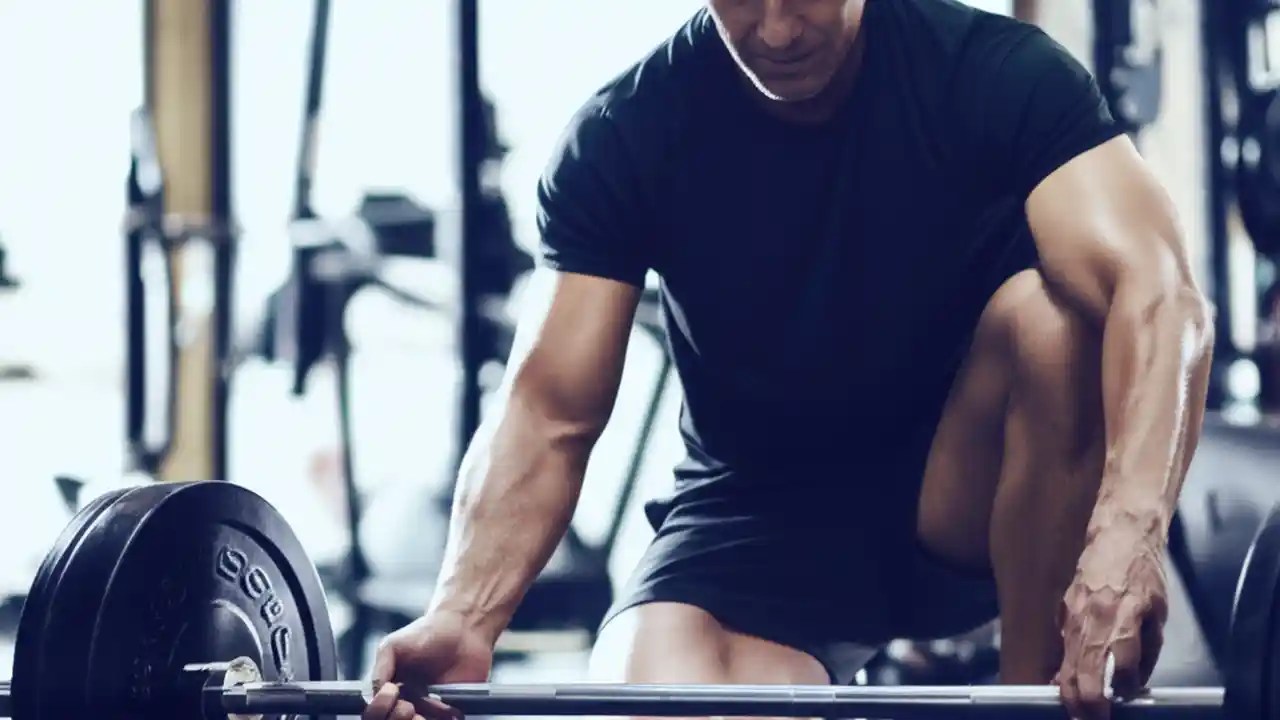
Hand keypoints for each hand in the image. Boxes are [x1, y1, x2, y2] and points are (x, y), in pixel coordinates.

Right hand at [362, 610, 495, 719]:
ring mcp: (427, 708)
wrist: (466, 628)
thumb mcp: (394, 645)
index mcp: (389, 689)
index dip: (379, 709)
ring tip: (423, 716)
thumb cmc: (428, 632)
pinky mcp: (448, 711)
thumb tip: (375, 694)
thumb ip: (381, 668)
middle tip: (409, 707)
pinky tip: (447, 712)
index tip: (393, 692)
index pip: (375, 712)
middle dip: (396, 719)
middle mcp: (406, 701)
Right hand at [1055, 519, 1168, 719]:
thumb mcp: (1158, 612)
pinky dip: (1064, 672)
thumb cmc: (1143, 572)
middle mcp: (1093, 621)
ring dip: (1071, 695)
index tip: (1118, 708)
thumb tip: (1133, 682)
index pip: (1117, 670)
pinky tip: (1067, 686)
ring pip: (1066, 667)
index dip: (1118, 694)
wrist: (1117, 535)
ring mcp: (1073, 618)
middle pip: (1082, 677)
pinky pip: (1062, 651)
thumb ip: (1146, 650)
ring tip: (1079, 713)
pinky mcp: (1063, 614)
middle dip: (1086, 707)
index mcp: (1123, 619)